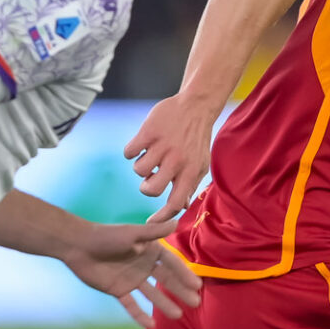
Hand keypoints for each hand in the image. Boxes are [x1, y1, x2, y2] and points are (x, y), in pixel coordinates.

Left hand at [64, 217, 203, 328]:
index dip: (184, 274)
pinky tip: (151, 326)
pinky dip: (140, 315)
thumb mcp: (133, 233)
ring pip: (152, 294)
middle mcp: (143, 265)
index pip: (171, 263)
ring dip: (165, 304)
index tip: (197, 285)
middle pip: (165, 280)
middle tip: (195, 303)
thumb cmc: (106, 236)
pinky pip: (132, 305)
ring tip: (178, 315)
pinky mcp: (118, 290)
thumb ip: (154, 232)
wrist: (79, 246)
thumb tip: (177, 222)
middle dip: (180, 291)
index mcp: (149, 250)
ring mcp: (131, 279)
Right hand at [124, 93, 220, 221]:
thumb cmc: (196, 139)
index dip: (161, 217)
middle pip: (151, 189)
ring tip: (150, 155)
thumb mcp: (200, 164)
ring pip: (139, 170)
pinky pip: (129, 152)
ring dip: (141, 166)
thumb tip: (182, 206)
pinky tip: (142, 144)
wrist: (195, 106)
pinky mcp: (148, 132)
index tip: (150, 222)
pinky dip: (131, 151)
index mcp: (190, 172)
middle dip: (146, 187)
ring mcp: (162, 146)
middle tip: (150, 177)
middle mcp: (177, 161)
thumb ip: (190, 185)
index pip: (174, 203)